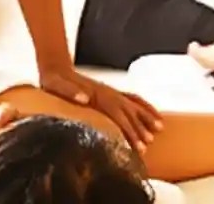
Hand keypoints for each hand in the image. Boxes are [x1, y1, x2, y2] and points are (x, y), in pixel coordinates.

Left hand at [39, 66, 161, 151]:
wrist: (56, 68)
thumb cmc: (55, 80)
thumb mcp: (56, 85)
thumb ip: (70, 92)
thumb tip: (85, 98)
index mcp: (98, 95)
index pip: (119, 116)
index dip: (130, 131)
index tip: (138, 145)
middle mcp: (108, 92)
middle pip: (129, 112)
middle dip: (140, 128)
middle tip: (147, 145)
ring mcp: (110, 91)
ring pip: (134, 103)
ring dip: (147, 115)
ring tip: (159, 129)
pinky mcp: (109, 92)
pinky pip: (131, 98)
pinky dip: (143, 105)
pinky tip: (150, 112)